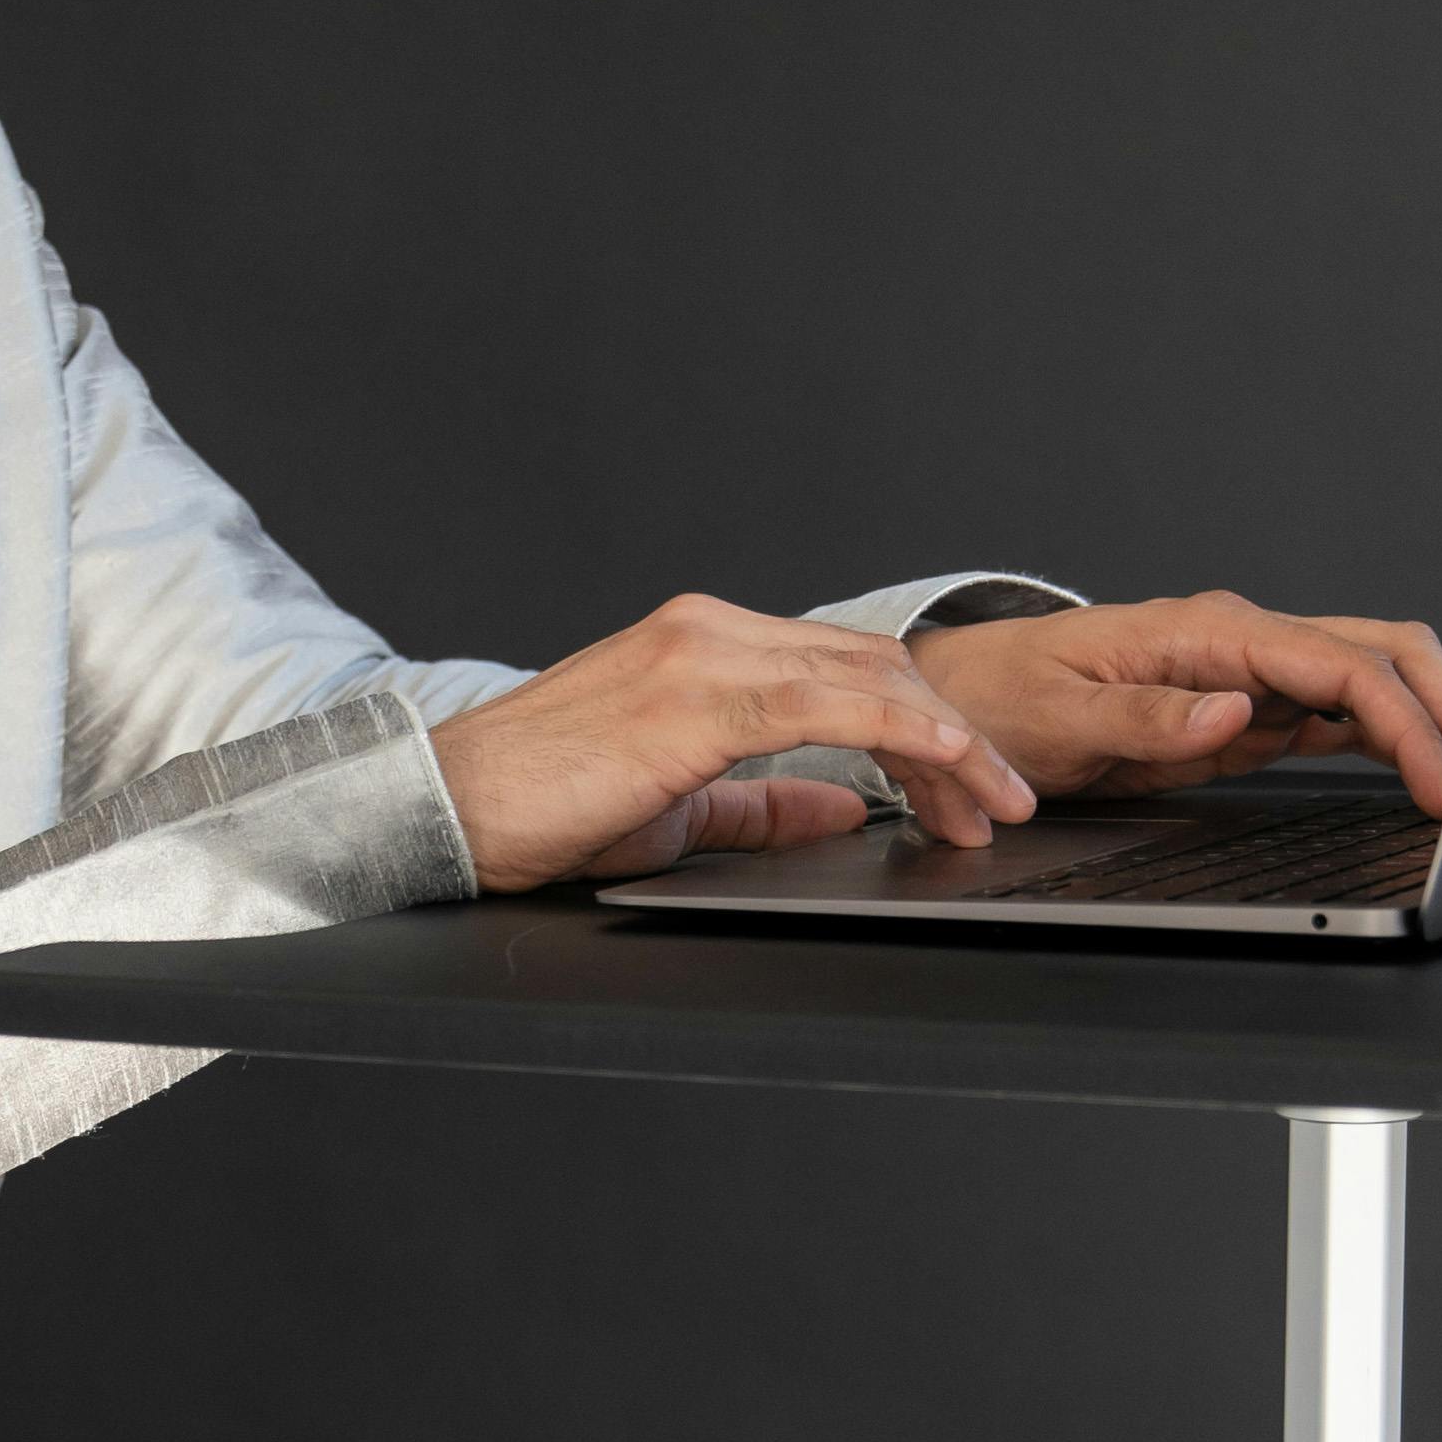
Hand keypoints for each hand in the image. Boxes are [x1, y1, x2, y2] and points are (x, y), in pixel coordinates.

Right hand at [429, 597, 1043, 890]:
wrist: (443, 808)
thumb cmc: (538, 808)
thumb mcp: (675, 810)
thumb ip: (764, 803)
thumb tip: (847, 805)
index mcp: (702, 645)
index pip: (845, 665)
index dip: (921, 724)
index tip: (968, 787)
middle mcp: (708, 630)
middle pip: (872, 662)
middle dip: (951, 736)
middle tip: (998, 804)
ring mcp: (701, 654)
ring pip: (866, 675)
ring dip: (947, 741)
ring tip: (992, 802)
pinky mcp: (694, 697)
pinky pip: (828, 704)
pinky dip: (902, 732)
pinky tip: (945, 767)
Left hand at [920, 591, 1441, 810]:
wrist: (972, 698)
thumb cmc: (1009, 697)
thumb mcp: (1067, 716)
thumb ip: (1153, 716)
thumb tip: (1237, 712)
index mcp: (1208, 631)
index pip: (1336, 662)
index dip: (1401, 719)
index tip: (1437, 778)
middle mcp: (1242, 642)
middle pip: (1378, 652)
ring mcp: (1250, 674)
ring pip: (1368, 678)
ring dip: (1424, 719)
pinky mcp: (1245, 711)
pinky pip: (1333, 714)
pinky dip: (1383, 737)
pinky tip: (1414, 770)